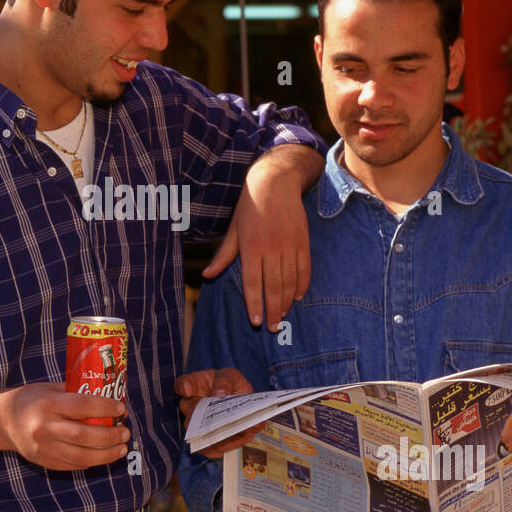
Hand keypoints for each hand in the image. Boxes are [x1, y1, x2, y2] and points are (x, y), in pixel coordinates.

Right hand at [1, 382, 128, 469]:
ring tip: (121, 449)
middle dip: (110, 436)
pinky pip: (72, 465)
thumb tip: (109, 399)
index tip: (121, 409)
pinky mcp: (43, 461)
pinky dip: (91, 462)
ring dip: (106, 454)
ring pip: (81, 456)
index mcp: (48, 404)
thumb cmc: (32, 400)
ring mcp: (43, 447)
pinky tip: (102, 456)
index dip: (105, 408)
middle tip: (126, 433)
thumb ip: (76, 394)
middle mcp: (44, 427)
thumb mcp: (50, 389)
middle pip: (84, 435)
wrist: (3, 420)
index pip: (83, 406)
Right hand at [175, 367, 260, 458]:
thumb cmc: (229, 383)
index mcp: (193, 385)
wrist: (236, 398)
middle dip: (209, 421)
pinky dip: (230, 444)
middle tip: (227, 420)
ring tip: (245, 431)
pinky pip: (213, 448)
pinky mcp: (206, 440)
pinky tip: (246, 436)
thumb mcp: (230, 375)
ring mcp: (196, 424)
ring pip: (202, 436)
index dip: (183, 387)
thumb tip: (220, 394)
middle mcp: (190, 406)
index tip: (187, 390)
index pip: (183, 384)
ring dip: (222, 436)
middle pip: (192, 416)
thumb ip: (225, 382)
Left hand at [202, 146, 319, 331]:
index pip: (252, 283)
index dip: (254, 304)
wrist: (275, 183)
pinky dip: (302, 284)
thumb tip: (207, 276)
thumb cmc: (249, 206)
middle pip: (273, 286)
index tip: (256, 322)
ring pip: (290, 280)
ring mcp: (289, 245)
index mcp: (251, 247)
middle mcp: (270, 248)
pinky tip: (299, 297)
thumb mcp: (233, 229)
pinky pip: (304, 268)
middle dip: (273, 310)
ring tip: (284, 316)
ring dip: (287, 301)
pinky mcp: (302, 241)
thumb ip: (223, 255)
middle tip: (273, 328)